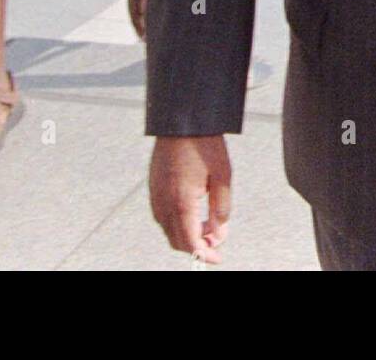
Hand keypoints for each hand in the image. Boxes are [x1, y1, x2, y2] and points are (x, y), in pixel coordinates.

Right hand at [150, 135, 231, 264]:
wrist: (181, 118)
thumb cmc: (204, 144)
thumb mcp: (222, 176)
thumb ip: (221, 208)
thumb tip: (218, 232)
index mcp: (182, 201)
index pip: (190, 241)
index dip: (204, 254)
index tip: (216, 258)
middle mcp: (164, 200)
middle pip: (176, 240)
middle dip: (196, 246)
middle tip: (215, 239)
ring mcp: (155, 193)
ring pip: (167, 228)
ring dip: (185, 234)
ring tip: (205, 224)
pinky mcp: (153, 185)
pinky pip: (161, 214)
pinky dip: (175, 222)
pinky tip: (190, 211)